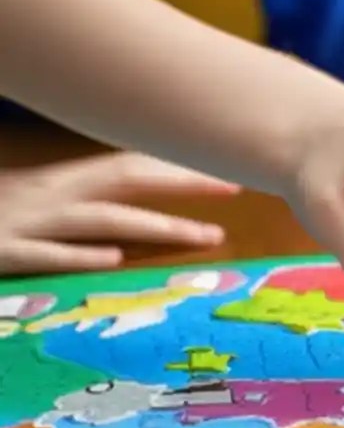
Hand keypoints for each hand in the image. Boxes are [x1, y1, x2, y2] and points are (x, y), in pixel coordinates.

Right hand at [0, 152, 233, 274]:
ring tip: (205, 237)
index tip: (228, 174)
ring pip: (101, 219)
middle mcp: (47, 196)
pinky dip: (79, 254)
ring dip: (156, 226)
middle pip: (125, 180)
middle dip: (183, 183)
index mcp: (57, 185)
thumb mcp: (35, 212)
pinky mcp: (3, 252)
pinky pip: (45, 254)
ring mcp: (26, 224)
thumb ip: (81, 214)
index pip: (127, 168)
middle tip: (236, 187)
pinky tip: (114, 259)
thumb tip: (129, 228)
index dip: (177, 169)